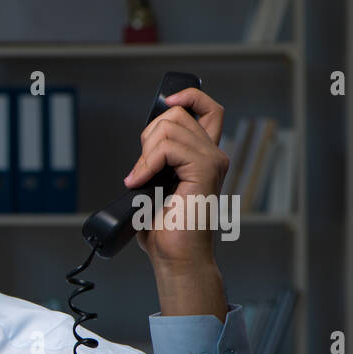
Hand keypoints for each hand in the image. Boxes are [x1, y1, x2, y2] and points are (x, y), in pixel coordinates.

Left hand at [122, 87, 229, 273]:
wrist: (175, 257)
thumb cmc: (165, 230)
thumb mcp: (152, 186)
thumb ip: (154, 160)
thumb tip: (145, 145)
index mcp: (202, 156)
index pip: (206, 108)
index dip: (187, 96)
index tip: (166, 100)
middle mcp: (212, 154)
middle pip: (176, 114)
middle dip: (148, 136)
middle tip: (142, 169)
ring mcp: (211, 161)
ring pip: (169, 127)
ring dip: (145, 152)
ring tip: (141, 179)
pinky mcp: (204, 170)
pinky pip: (169, 147)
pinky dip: (147, 162)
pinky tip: (140, 181)